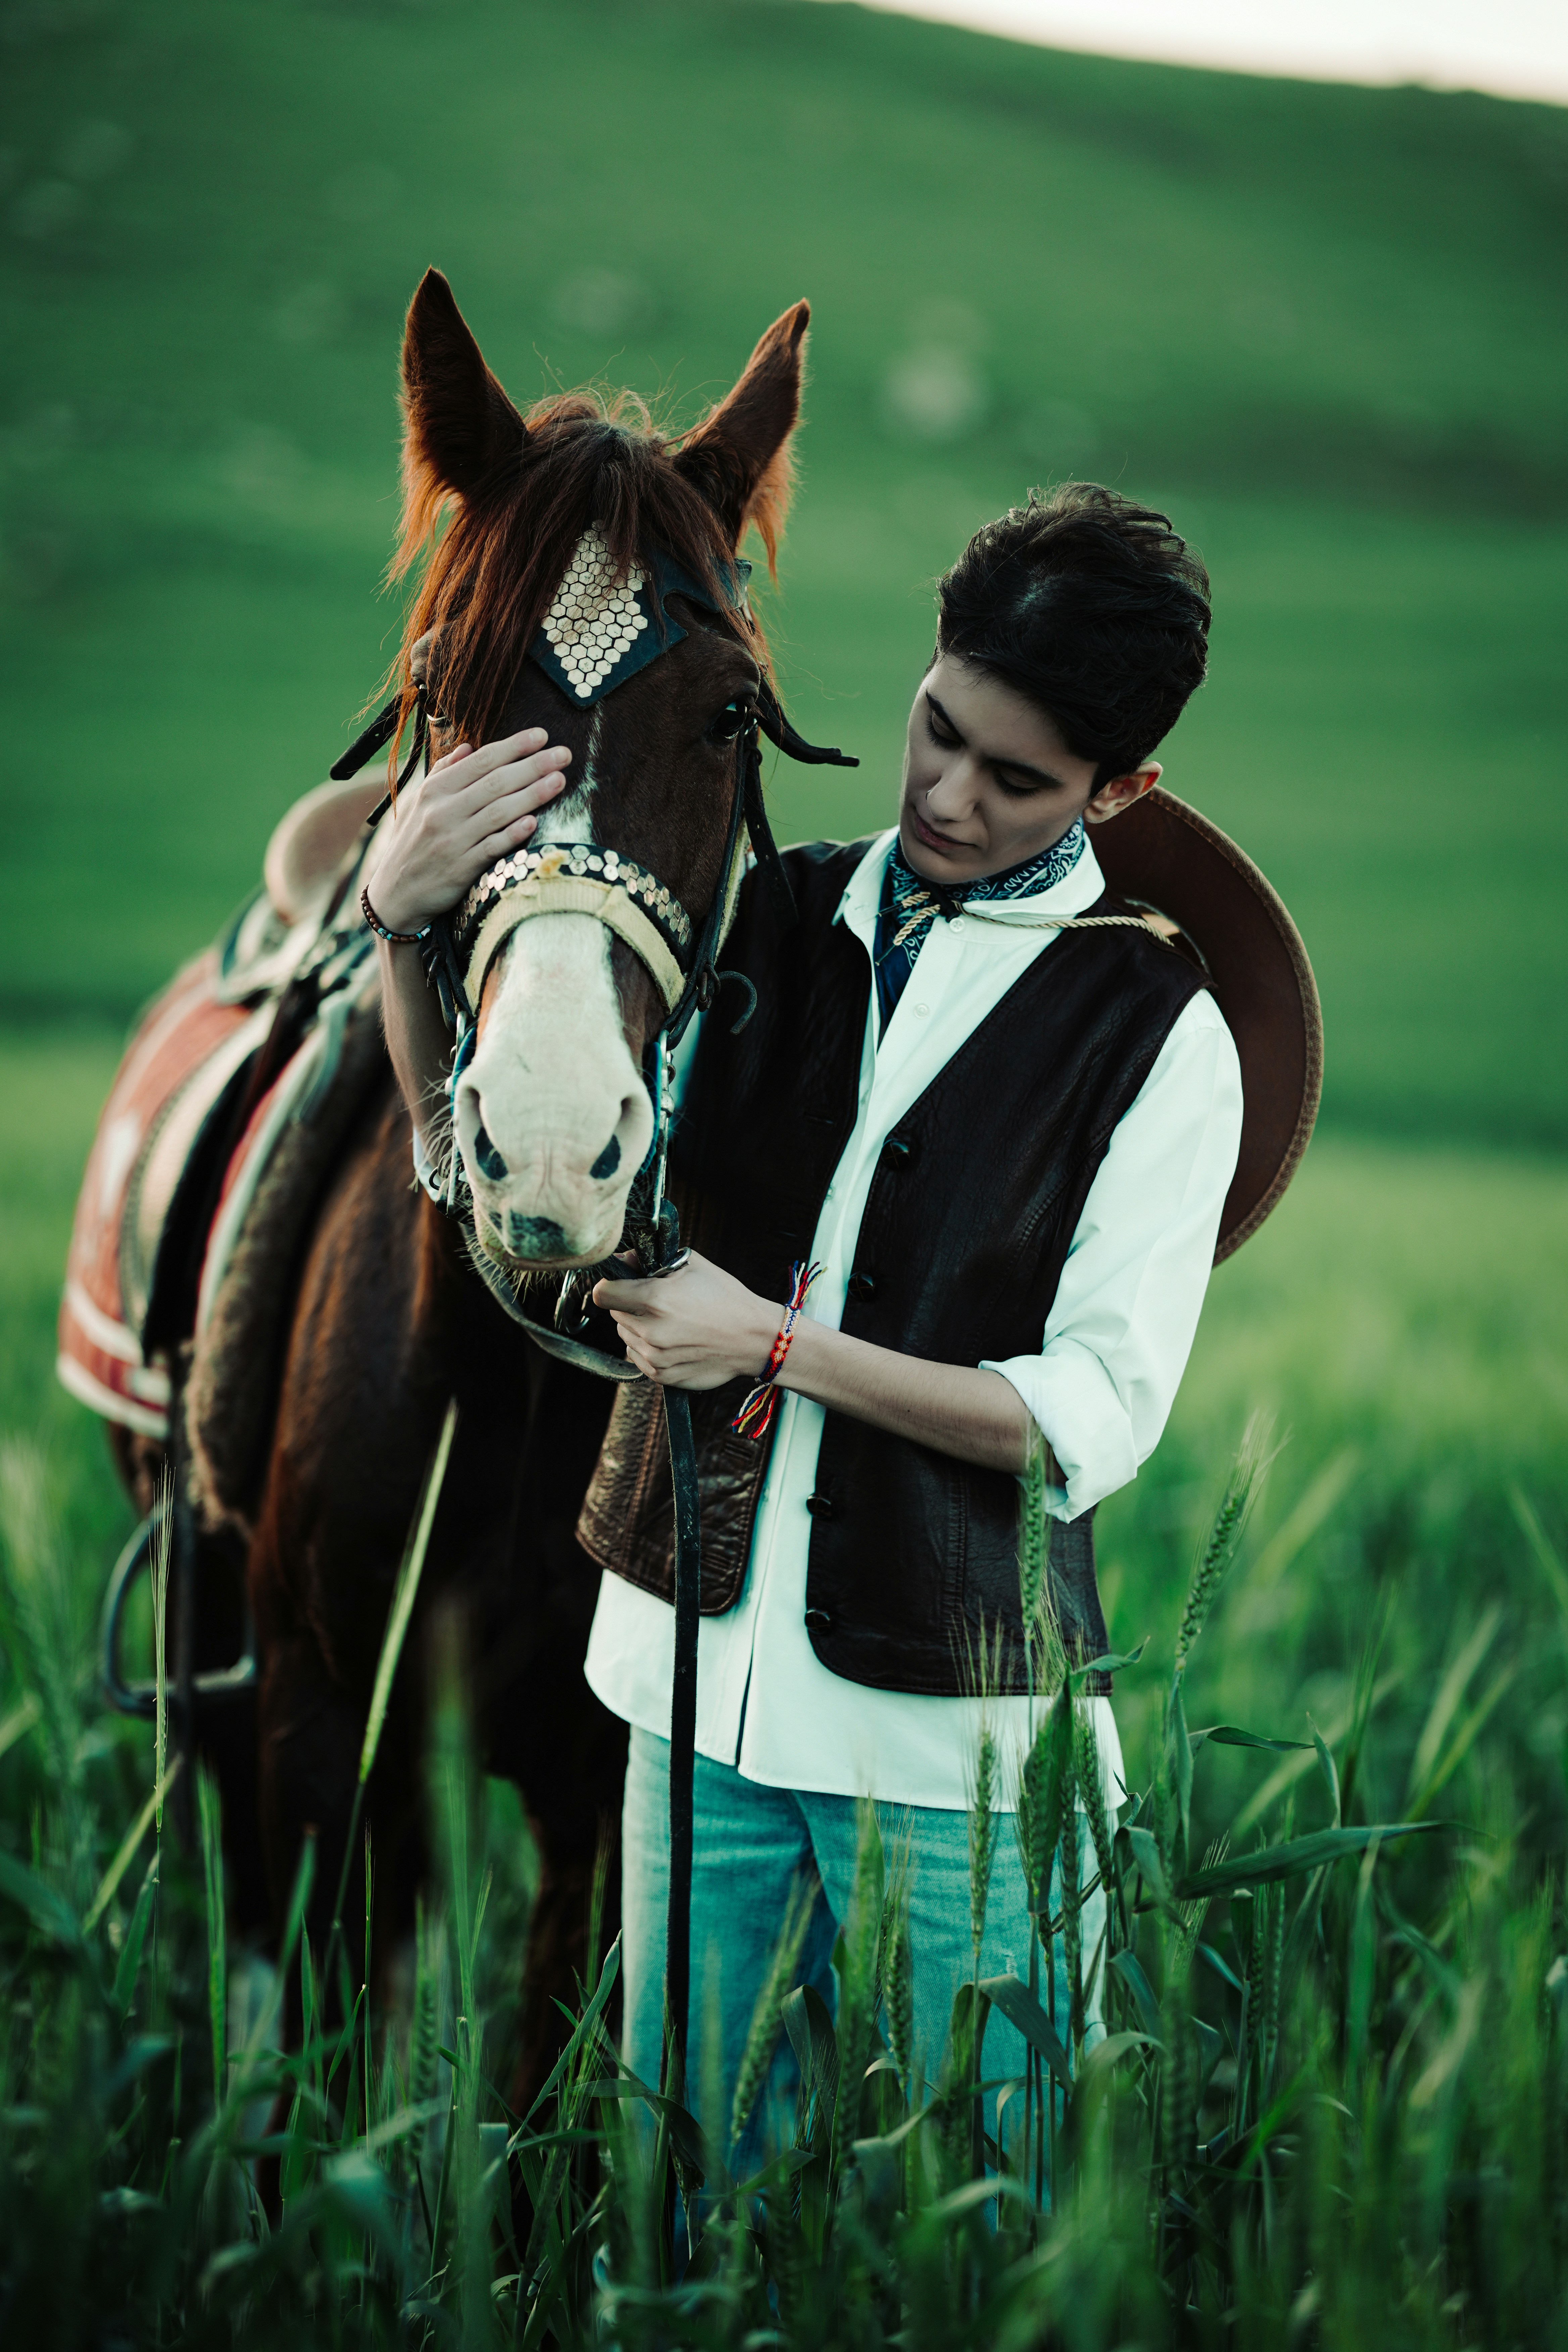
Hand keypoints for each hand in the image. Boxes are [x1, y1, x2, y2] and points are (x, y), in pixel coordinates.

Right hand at [368, 727, 572, 935]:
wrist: (395, 894)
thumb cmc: (413, 844)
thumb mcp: (418, 803)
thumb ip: (443, 773)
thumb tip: (468, 746)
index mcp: (434, 791)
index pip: (481, 761)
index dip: (513, 746)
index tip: (541, 735)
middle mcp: (442, 812)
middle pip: (495, 782)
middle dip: (533, 765)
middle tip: (564, 754)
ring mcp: (452, 841)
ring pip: (498, 812)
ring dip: (532, 795)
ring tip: (560, 780)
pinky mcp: (460, 869)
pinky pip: (491, 847)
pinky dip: (512, 834)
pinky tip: (534, 821)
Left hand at [592, 1250, 780, 1390]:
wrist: (753, 1338)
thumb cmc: (725, 1298)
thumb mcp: (692, 1266)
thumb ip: (651, 1261)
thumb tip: (623, 1260)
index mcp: (654, 1299)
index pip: (603, 1293)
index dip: (611, 1285)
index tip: (622, 1284)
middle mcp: (650, 1330)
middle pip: (615, 1314)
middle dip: (629, 1304)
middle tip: (658, 1302)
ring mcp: (654, 1356)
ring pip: (625, 1335)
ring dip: (638, 1326)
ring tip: (670, 1322)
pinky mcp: (660, 1375)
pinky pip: (636, 1356)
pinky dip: (647, 1347)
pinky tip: (673, 1340)